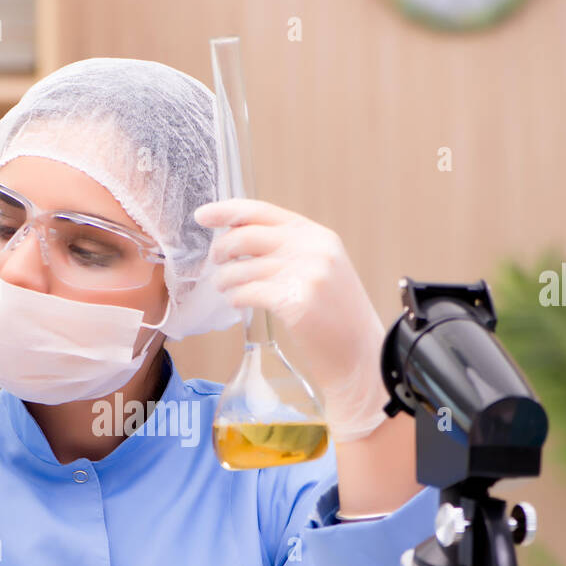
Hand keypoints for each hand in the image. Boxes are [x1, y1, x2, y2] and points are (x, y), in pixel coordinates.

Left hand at [194, 198, 388, 440]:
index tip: (203, 216)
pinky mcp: (296, 302)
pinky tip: (236, 303)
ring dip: (226, 279)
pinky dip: (235, 297)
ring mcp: (307, 274)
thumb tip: (239, 239)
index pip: (263, 211)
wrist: (362, 354)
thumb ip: (290, 250)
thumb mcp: (322, 269)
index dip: (228, 211)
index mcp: (319, 235)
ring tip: (225, 288)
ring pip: (243, 268)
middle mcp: (314, 249)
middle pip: (247, 237)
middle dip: (222, 249)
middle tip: (215, 263)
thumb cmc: (337, 316)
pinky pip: (248, 293)